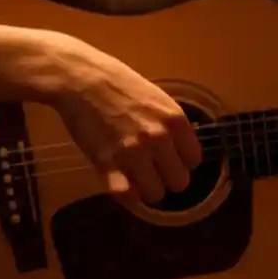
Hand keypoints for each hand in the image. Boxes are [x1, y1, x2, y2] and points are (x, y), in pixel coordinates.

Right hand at [36, 31, 202, 204]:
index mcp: (176, 121)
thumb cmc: (122, 85)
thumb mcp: (159, 100)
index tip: (171, 159)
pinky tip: (124, 187)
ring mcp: (134, 154)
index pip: (194, 160)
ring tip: (139, 179)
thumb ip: (173, 125)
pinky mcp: (107, 165)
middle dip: (168, 179)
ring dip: (148, 190)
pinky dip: (128, 197)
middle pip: (179, 182)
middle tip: (155, 172)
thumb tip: (183, 148)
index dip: (183, 162)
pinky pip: (126, 196)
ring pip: (155, 194)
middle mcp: (160, 140)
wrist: (83, 81)